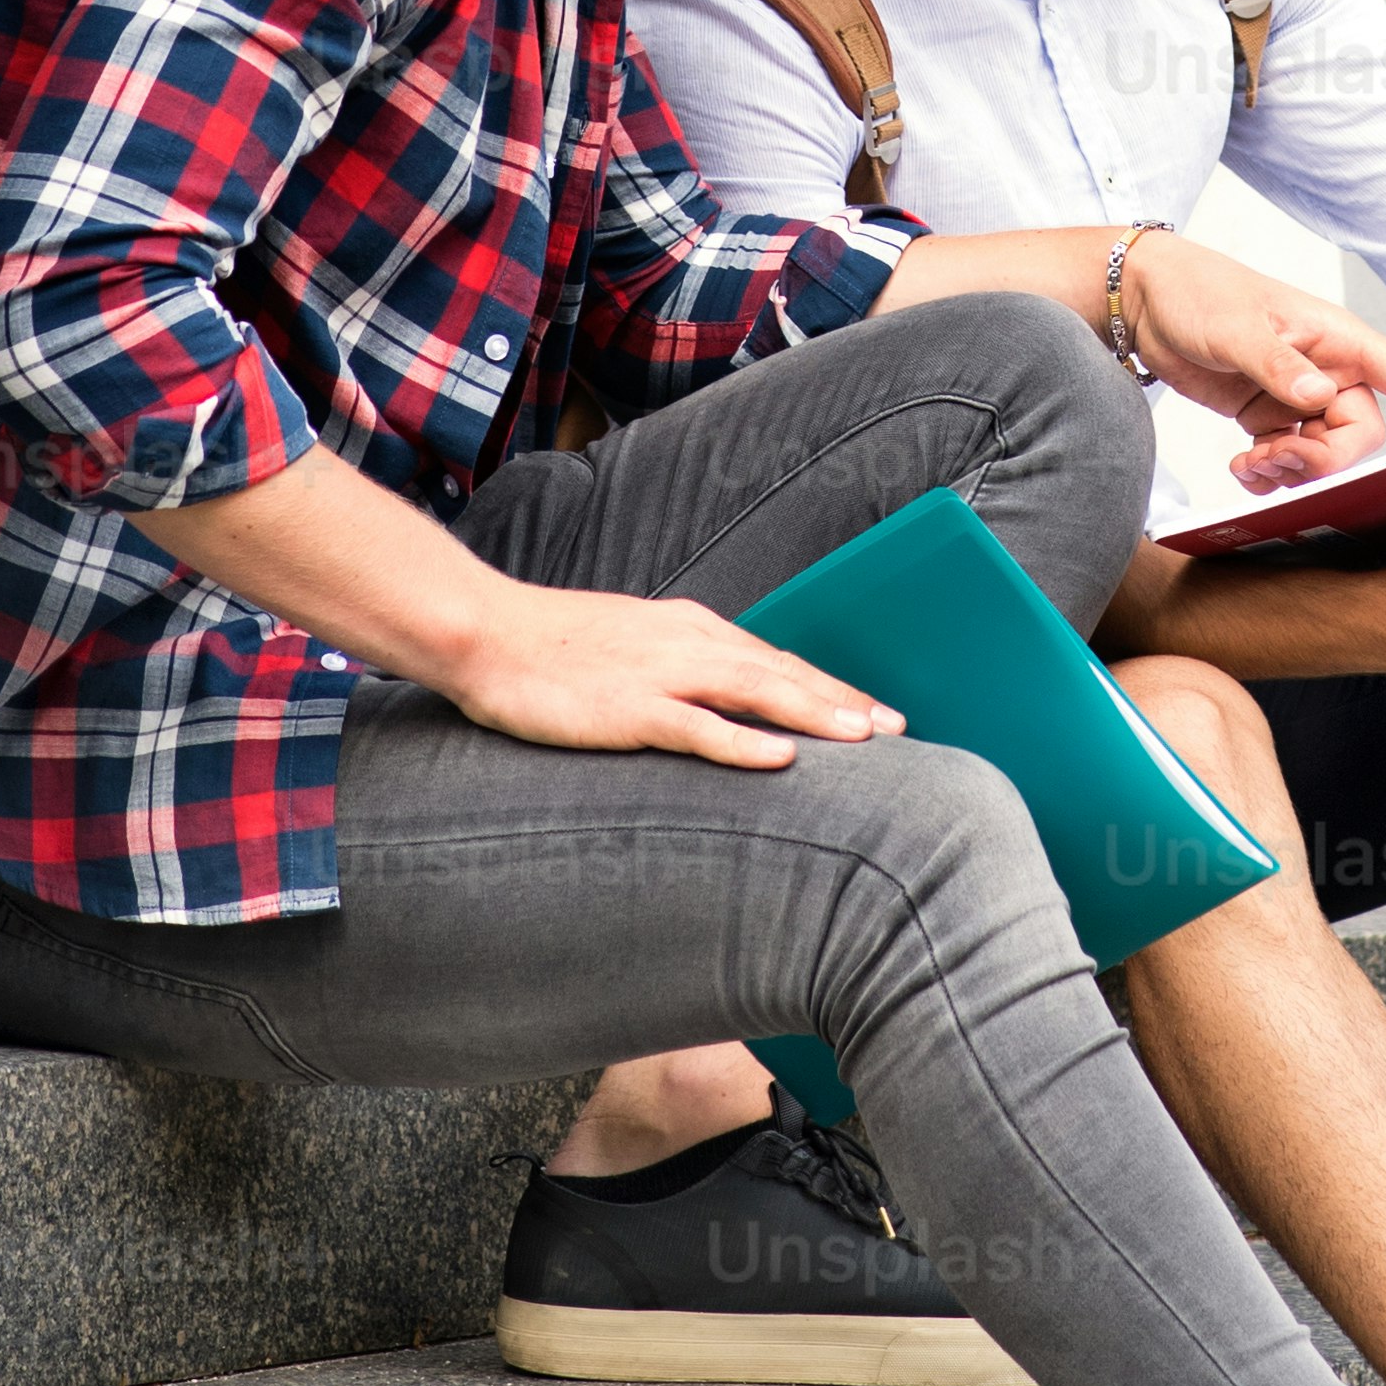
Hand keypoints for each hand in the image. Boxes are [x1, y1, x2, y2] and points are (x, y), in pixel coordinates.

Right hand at [440, 582, 906, 770]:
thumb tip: (726, 698)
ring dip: (813, 713)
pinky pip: (695, 726)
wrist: (487, 632)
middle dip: (842, 701)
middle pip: (781, 673)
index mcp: (690, 629)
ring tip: (863, 737)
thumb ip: (682, 667)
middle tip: (898, 729)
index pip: (776, 661)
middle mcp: (687, 644)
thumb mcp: (633, 645)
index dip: (829, 687)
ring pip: (754, 693)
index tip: (875, 713)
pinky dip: (741, 740)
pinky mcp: (627, 708)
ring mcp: (659, 674)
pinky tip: (779, 756)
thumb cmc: (555, 646)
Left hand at [1122, 234, 1385, 486]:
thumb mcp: (1236, 326)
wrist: (1144, 302)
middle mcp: (1328, 371)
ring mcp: (1299, 397)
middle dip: (1326, 461)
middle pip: (1362, 436)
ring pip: (1327, 456)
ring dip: (1294, 471)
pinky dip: (1271, 475)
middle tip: (1276, 456)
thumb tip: (1320, 399)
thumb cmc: (1197, 292)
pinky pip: (1292, 461)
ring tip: (1251, 462)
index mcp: (1337, 339)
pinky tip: (1242, 468)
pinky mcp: (1269, 418)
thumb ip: (1278, 365)